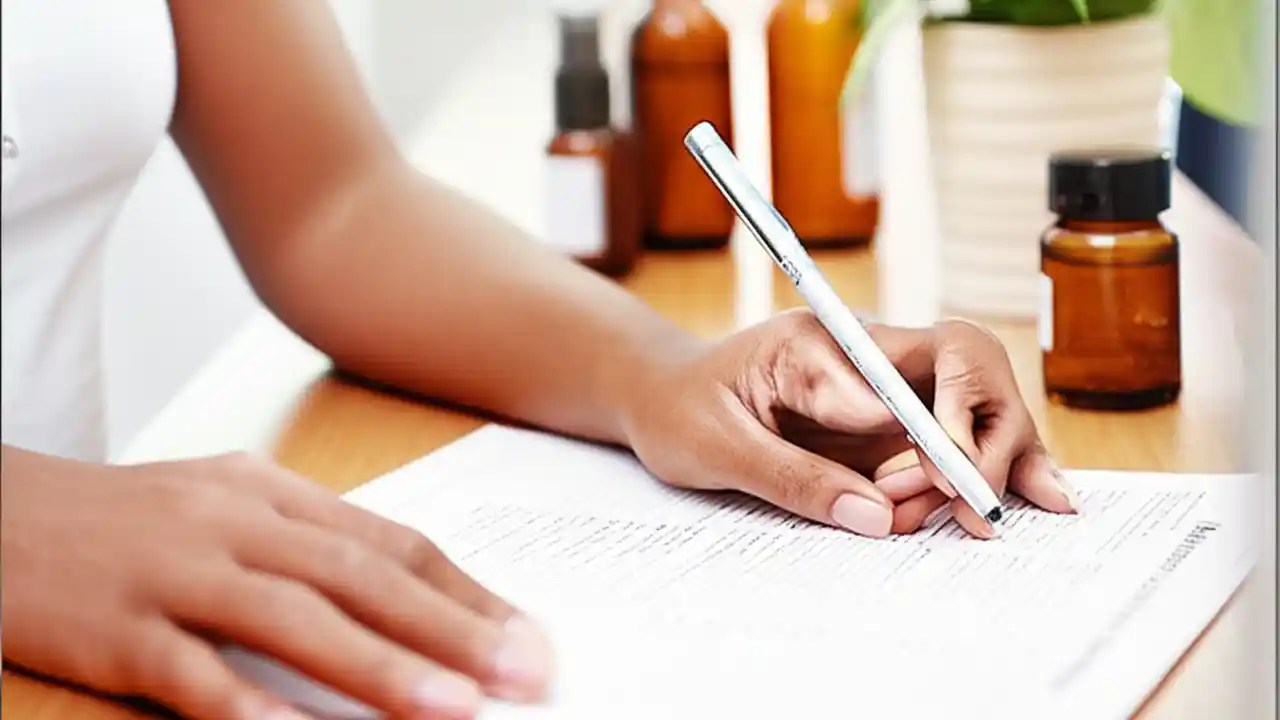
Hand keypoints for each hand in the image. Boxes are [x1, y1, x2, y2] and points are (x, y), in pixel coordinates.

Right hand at [1, 448, 552, 719]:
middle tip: (524, 674)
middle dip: (452, 630)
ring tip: (455, 710)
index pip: (391, 541)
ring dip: (380, 669)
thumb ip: (309, 541)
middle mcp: (235, 523)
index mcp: (272, 492)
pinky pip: (194, 674)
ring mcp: (176, 572)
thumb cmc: (133, 517)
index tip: (525, 634)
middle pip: (361, 578)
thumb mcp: (228, 503)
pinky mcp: (118, 627)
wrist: (2, 512)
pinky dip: (252, 708)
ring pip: (294, 621)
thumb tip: (404, 592)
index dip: (466, 591)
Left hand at [622, 310, 1078, 538]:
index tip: (946, 480)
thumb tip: (876, 515)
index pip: (923, 361)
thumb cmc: (678, 410)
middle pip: (971, 373)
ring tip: (973, 526)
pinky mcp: (882, 427)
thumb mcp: (718, 447)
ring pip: (971, 412)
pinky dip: (974, 478)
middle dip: (989, 440)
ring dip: (985, 467)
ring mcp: (882, 391)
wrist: (660, 401)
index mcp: (823, 342)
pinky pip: (946, 448)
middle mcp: (866, 359)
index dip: (947, 423)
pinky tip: (1013, 504)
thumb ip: (794, 477)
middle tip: (976, 511)